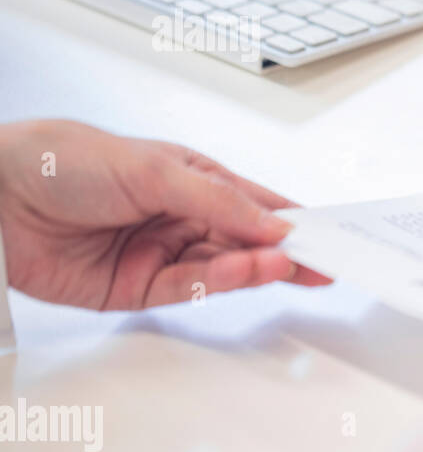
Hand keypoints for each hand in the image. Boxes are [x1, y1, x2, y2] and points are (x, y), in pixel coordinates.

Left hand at [0, 120, 329, 308]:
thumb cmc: (62, 161)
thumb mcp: (154, 169)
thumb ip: (219, 202)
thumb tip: (273, 223)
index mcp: (191, 178)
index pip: (256, 202)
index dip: (293, 219)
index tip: (330, 235)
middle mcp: (180, 217)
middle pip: (248, 241)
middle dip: (287, 252)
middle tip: (325, 264)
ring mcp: (161, 253)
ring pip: (225, 268)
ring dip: (258, 267)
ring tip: (287, 264)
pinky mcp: (137, 289)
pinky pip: (191, 290)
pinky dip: (222, 282)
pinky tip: (245, 271)